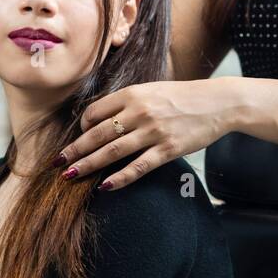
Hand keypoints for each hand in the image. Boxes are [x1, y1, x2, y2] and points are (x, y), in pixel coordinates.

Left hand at [57, 80, 231, 190]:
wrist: (219, 103)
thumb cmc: (184, 97)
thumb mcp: (153, 91)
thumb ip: (129, 102)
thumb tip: (102, 119)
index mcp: (134, 94)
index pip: (95, 112)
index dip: (82, 127)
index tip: (78, 138)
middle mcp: (141, 112)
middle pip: (98, 134)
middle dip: (74, 150)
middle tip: (58, 163)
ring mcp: (154, 131)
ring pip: (112, 151)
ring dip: (88, 165)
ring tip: (70, 176)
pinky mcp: (169, 149)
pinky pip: (138, 167)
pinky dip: (120, 178)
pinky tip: (105, 186)